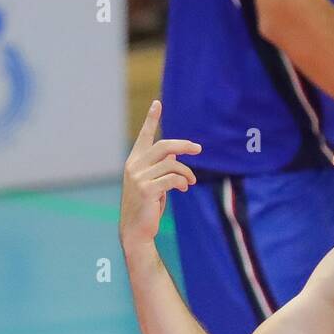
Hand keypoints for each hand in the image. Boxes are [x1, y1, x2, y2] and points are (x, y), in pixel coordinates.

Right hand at [119, 100, 200, 245]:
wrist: (136, 230)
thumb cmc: (146, 207)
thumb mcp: (154, 183)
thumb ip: (162, 168)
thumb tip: (175, 156)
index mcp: (134, 162)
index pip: (144, 136)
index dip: (151, 119)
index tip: (157, 103)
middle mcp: (134, 166)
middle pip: (164, 146)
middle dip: (184, 146)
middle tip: (198, 149)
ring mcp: (139, 177)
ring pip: (171, 165)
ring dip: (186, 173)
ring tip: (189, 182)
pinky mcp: (147, 189)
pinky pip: (172, 179)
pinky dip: (182, 182)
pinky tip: (184, 188)